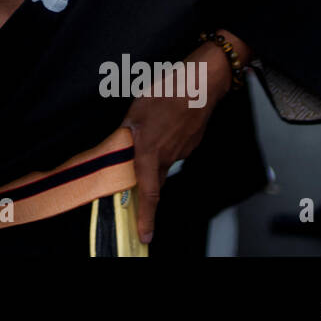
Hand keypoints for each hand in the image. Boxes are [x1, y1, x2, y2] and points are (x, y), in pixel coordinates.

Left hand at [121, 40, 233, 244]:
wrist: (200, 84)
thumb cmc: (166, 93)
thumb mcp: (135, 111)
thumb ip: (127, 132)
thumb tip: (121, 145)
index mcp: (150, 152)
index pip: (149, 192)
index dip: (146, 217)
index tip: (146, 236)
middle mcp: (168, 156)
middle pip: (154, 178)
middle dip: (145, 181)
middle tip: (138, 169)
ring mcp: (182, 151)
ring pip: (163, 162)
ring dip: (155, 154)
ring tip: (153, 128)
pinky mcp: (192, 144)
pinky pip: (174, 150)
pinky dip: (167, 143)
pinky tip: (165, 123)